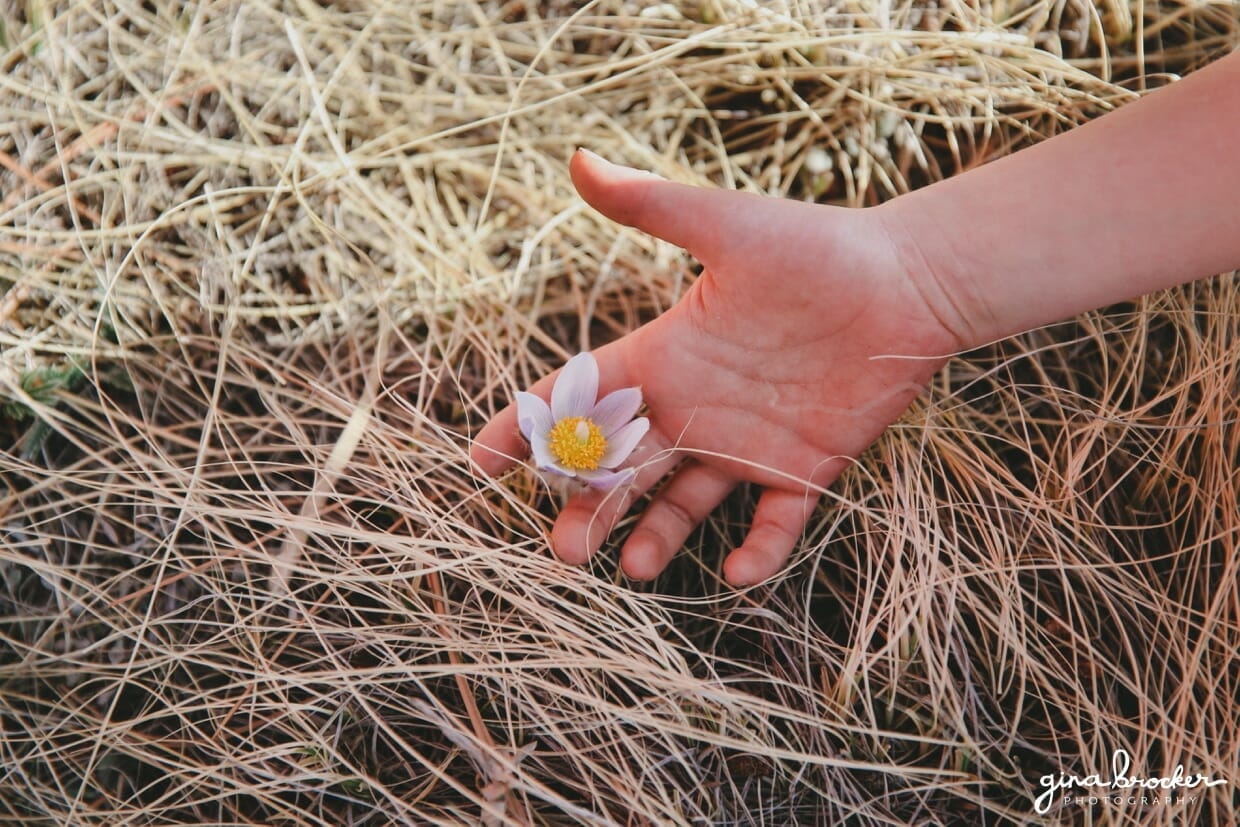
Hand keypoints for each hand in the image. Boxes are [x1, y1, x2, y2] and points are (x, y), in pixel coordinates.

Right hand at [472, 150, 959, 584]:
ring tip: (633, 565)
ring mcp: (746, 443)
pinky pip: (774, 521)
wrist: (906, 280)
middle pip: (622, 467)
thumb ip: (652, 207)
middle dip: (587, 506)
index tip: (483, 462)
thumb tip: (577, 160)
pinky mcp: (803, 467)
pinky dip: (758, 550)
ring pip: (684, 503)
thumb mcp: (727, 226)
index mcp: (666, 356)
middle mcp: (695, 407)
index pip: (581, 398)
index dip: (530, 427)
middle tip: (562, 550)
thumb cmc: (815, 248)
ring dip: (655, 536)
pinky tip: (738, 573)